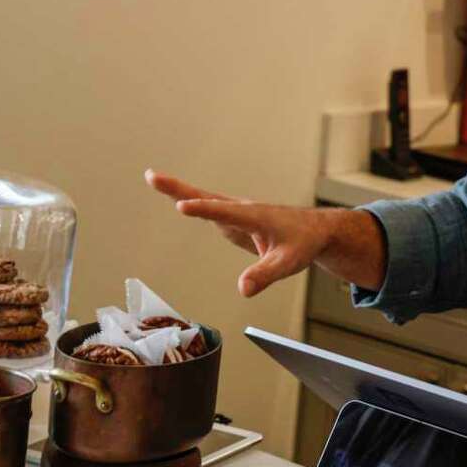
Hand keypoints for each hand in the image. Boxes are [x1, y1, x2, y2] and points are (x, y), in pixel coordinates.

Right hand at [144, 170, 386, 297]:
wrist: (315, 231)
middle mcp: (242, 210)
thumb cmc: (303, 243)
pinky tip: (179, 201)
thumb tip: (242, 290)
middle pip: (205, 197)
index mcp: (254, 216)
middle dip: (178, 188)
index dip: (202, 209)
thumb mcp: (288, 263)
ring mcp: (236, 213)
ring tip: (154, 179)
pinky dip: (191, 202)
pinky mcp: (234, 219)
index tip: (181, 205)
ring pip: (205, 200)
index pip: (224, 212)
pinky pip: (208, 209)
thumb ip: (265, 274)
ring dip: (179, 191)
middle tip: (152, 176)